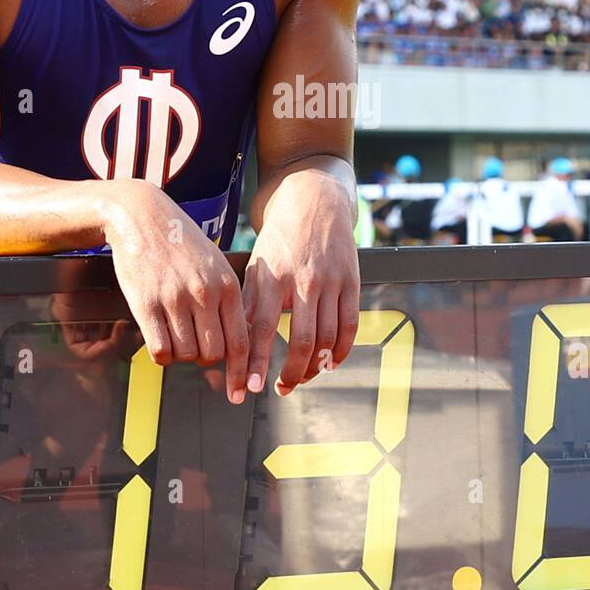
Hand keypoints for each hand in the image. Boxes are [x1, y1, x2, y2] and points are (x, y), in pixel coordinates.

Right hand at [101, 179, 250, 403]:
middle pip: (213, 353)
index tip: (240, 393)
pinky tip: (159, 339)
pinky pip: (159, 350)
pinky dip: (161, 355)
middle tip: (195, 350)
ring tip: (175, 336)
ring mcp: (174, 299)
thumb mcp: (215, 264)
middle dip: (205, 360)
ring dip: (181, 356)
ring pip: (186, 355)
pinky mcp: (145, 303)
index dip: (242, 373)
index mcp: (227, 285)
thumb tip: (234, 344)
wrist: (142, 215)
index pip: (241, 342)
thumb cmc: (181, 243)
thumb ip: (226, 300)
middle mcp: (204, 293)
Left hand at [242, 171, 359, 396]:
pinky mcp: (352, 280)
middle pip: (302, 341)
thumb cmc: (280, 238)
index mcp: (274, 277)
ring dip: (316, 367)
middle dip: (291, 373)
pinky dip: (342, 350)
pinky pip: (350, 324)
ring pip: (327, 338)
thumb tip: (238, 343)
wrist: (314, 199)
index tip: (251, 388)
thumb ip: (251, 303)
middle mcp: (304, 280)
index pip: (264, 329)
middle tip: (282, 389)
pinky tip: (331, 363)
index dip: (258, 362)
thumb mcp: (257, 265)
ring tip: (303, 378)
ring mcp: (331, 281)